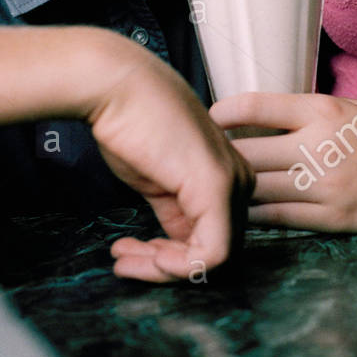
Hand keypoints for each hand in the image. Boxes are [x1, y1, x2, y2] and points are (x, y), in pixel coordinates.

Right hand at [83, 40, 253, 282]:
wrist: (116, 87)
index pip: (213, 237)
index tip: (131, 253)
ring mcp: (233, 183)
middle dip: (165, 265)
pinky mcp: (217, 188)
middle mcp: (240, 179)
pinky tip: (143, 255)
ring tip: (125, 259)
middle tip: (125, 261)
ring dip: (164, 268)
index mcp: (229, 174)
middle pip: (215, 250)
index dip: (172, 257)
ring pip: (215, 258)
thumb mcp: (157, 180)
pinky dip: (177, 266)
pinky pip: (211, 253)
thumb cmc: (131, 122)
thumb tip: (173, 245)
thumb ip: (175, 211)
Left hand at [207, 91, 356, 231]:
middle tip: (197, 158)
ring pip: (256, 191)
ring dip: (231, 191)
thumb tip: (251, 117)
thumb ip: (303, 113)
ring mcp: (326, 186)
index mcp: (323, 110)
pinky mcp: (335, 219)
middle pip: (246, 154)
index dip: (222, 112)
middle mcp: (320, 146)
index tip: (209, 117)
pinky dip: (255, 215)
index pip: (254, 106)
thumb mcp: (350, 107)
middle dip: (218, 157)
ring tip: (212, 189)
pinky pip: (279, 220)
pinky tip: (242, 212)